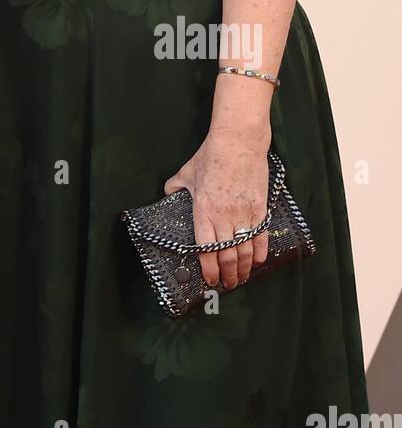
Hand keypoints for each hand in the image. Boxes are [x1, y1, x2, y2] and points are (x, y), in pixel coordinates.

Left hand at [164, 130, 270, 289]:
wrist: (237, 141)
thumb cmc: (210, 156)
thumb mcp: (185, 172)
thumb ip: (174, 188)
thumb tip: (166, 197)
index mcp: (203, 209)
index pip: (205, 248)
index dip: (208, 269)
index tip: (210, 280)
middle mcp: (224, 216)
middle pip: (226, 255)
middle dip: (227, 276)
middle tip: (227, 285)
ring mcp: (243, 213)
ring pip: (244, 251)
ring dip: (243, 269)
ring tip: (241, 279)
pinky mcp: (259, 208)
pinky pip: (260, 237)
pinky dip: (259, 253)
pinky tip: (257, 263)